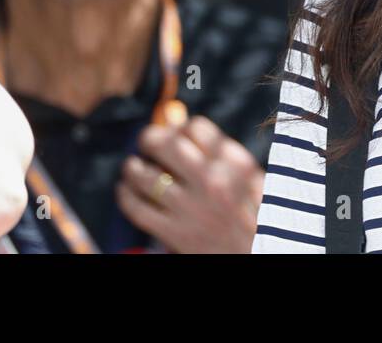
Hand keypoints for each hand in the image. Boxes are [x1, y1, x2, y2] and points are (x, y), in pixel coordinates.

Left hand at [116, 115, 263, 253]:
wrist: (257, 255)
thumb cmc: (253, 216)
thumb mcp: (251, 179)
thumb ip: (221, 154)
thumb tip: (178, 126)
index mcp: (236, 163)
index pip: (196, 128)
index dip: (179, 127)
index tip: (173, 131)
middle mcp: (214, 181)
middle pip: (168, 145)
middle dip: (151, 138)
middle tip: (146, 140)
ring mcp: (193, 208)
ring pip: (147, 175)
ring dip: (133, 167)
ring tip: (132, 166)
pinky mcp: (176, 234)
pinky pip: (138, 208)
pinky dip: (125, 195)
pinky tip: (125, 190)